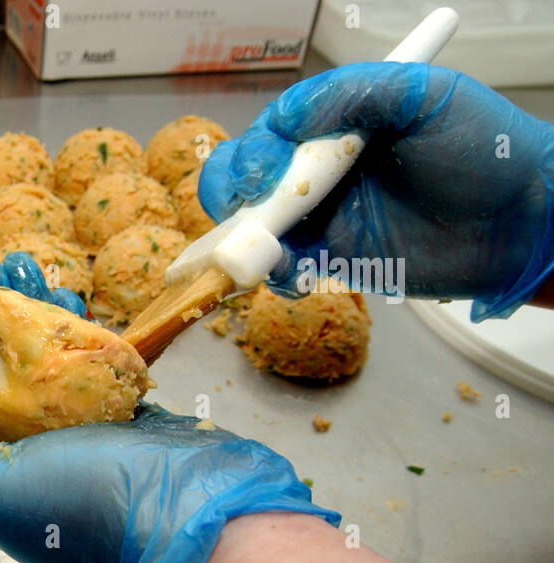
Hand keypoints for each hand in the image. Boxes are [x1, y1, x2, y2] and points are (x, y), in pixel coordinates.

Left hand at [0, 255, 336, 562]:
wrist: (199, 517)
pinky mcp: (128, 413)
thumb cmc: (90, 510)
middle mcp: (36, 461)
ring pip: (43, 363)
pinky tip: (65, 292)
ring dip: (28, 313)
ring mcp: (84, 436)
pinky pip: (91, 360)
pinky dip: (77, 326)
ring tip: (17, 265)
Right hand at [199, 62, 553, 319]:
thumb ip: (353, 92)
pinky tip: (295, 273)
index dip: (254, 151)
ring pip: (252, 228)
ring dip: (244, 241)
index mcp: (335, 123)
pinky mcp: (334, 260)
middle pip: (244, 179)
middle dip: (232, 195)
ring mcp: (323, 216)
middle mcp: (320, 168)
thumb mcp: (425, 96)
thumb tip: (285, 118)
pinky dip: (276, 275)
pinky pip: (283, 271)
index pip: (270, 132)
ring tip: (266, 251)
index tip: (264, 169)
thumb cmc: (485, 147)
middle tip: (250, 214)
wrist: (524, 220)